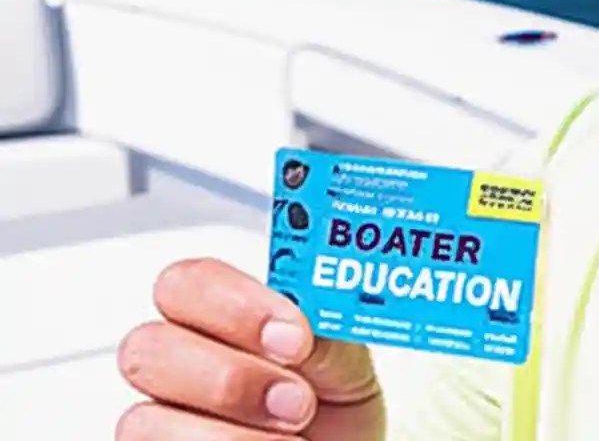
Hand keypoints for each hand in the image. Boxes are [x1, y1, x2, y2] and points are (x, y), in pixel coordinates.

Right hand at [116, 258, 385, 439]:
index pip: (189, 282)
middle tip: (296, 402)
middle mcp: (176, 361)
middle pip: (150, 346)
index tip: (296, 339)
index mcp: (218, 314)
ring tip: (291, 439)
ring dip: (226, 435)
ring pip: (146, 418)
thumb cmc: (332, 409)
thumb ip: (325, 338)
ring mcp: (159, 417)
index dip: (236, 306)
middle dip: (231, 377)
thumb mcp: (345, 366)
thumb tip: (309, 321)